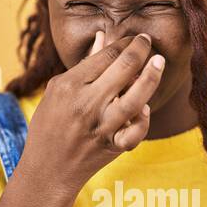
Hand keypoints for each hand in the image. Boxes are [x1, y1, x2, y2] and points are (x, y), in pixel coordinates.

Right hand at [0, 30, 164, 206]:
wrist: (47, 170)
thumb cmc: (50, 126)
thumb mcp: (57, 91)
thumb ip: (84, 66)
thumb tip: (103, 37)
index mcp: (69, 86)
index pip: (106, 55)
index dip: (126, 42)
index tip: (136, 38)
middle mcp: (86, 104)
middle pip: (124, 68)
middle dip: (141, 49)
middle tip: (148, 42)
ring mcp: (102, 126)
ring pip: (136, 96)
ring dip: (151, 76)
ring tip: (159, 62)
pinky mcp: (112, 146)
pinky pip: (137, 131)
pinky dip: (144, 119)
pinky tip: (144, 107)